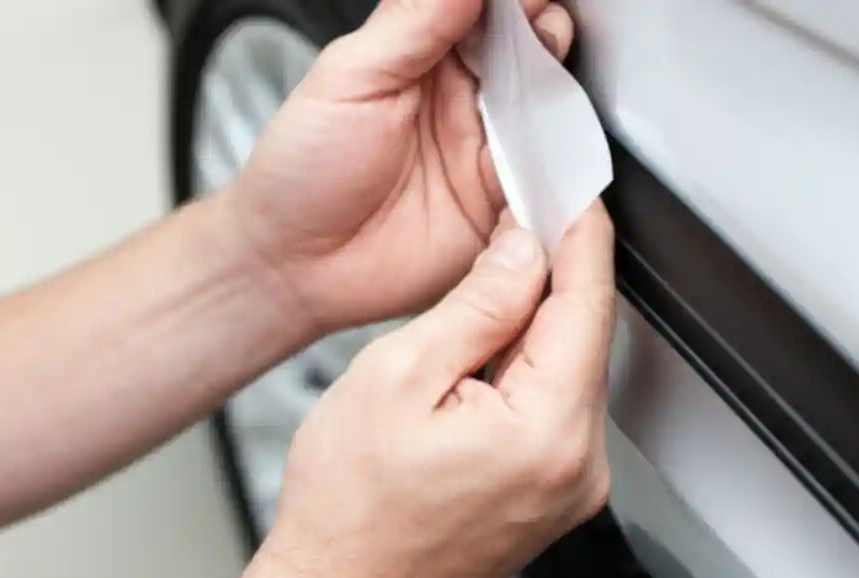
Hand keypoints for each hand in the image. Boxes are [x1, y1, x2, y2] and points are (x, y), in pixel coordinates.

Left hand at [224, 0, 575, 334]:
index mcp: (426, 54)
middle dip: (547, 39)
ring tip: (547, 96)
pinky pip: (549, 183)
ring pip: (549, 115)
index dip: (513, 3)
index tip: (526, 1)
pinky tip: (552, 155)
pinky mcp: (504, 209)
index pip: (486, 12)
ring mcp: (489, 155)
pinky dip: (560, 170)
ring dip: (558, 101)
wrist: (298, 269)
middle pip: (530, 56)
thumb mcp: (350, 77)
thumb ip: (413, 22)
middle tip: (543, 39)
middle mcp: (466, 102)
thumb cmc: (302, 172)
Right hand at [262, 203, 614, 577]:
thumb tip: (521, 252)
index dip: (578, 234)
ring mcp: (570, 489)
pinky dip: (528, 372)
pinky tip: (482, 360)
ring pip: (569, 372)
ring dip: (534, 326)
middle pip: (584, 336)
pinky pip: (556, 413)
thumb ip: (476, 305)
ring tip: (478, 300)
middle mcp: (578, 467)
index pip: (587, 302)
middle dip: (551, 276)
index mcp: (547, 432)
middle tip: (514, 226)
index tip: (569, 193)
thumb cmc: (348, 516)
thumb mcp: (397, 376)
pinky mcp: (554, 500)